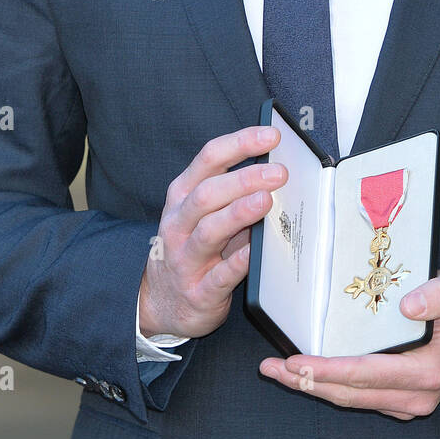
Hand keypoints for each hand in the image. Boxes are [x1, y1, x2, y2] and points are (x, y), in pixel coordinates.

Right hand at [139, 125, 287, 338]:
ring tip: (266, 201)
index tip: (270, 136)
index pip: (209, 159)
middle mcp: (179, 223)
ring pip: (209, 230)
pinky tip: (257, 250)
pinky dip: (239, 261)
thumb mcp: (203, 215)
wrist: (161, 302)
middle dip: (244, 179)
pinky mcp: (199, 292)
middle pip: (208, 193)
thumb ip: (234, 195)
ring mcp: (186, 258)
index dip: (240, 144)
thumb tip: (275, 171)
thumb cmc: (191, 249)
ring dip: (239, 213)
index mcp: (183, 196)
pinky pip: (220, 275)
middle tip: (278, 173)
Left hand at [258, 267, 439, 418]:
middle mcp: (415, 396)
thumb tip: (408, 305)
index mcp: (427, 372)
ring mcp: (407, 403)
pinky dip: (329, 387)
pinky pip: (358, 397)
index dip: (328, 370)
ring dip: (312, 387)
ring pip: (350, 400)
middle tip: (272, 367)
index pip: (366, 374)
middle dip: (308, 382)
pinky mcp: (398, 401)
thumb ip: (438, 294)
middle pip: (351, 394)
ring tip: (277, 371)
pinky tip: (306, 373)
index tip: (296, 362)